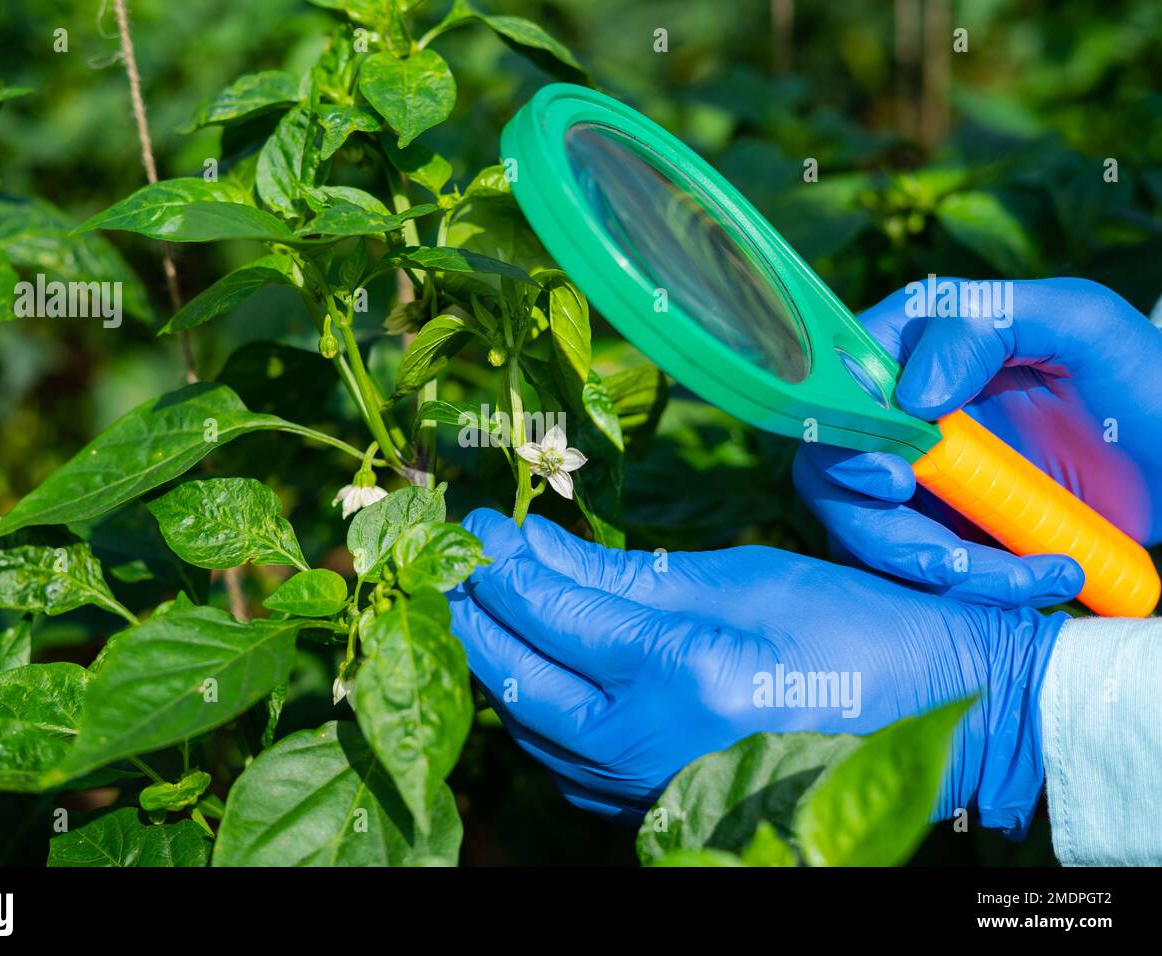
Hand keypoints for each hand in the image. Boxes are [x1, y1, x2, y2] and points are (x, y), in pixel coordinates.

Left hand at [450, 509, 1064, 832]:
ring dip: (496, 661)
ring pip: (531, 726)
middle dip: (472, 612)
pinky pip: (564, 762)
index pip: (548, 612)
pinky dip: (536, 710)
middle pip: (517, 676)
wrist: (931, 721)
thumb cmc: (850, 631)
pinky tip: (531, 666)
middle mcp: (649, 747)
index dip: (498, 561)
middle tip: (452, 561)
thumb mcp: (737, 578)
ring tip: (479, 603)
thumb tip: (531, 544)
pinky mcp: (653, 811)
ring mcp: (649, 793)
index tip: (474, 521)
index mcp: (679, 673)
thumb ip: (621, 574)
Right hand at [794, 277, 1161, 607]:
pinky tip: (1036, 579)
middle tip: (948, 557)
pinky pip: (909, 567)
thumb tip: (910, 395)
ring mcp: (916, 471)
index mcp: (920, 342)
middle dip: (882, 529)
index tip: (897, 480)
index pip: (838, 385)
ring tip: (1028, 578)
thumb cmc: (1146, 383)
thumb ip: (985, 327)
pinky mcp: (937, 525)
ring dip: (933, 568)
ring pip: (865, 531)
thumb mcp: (1080, 327)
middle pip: (832, 472)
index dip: (848, 438)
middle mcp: (901, 407)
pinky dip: (963, 588)